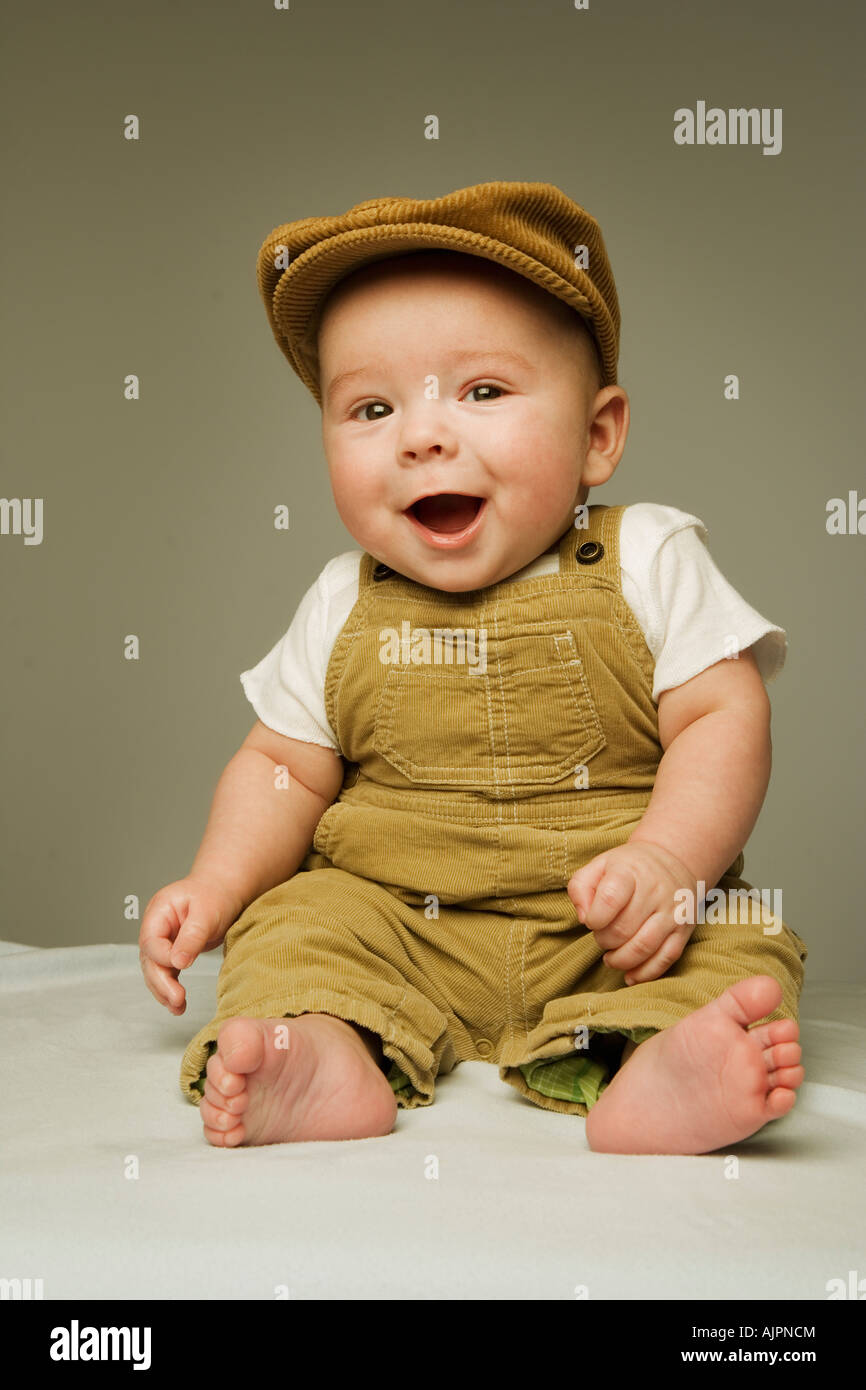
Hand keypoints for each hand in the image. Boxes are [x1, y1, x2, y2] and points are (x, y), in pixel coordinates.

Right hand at [139, 876, 241, 1014]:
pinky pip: (168, 973)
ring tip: (178, 1008)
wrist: (225, 890)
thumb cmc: (216, 894)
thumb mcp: (207, 912)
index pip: (151, 941)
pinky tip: (178, 1004)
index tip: (180, 966)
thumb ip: (191, 936)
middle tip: (176, 999)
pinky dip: (171, 988)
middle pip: (149, 960)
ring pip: (156, 970)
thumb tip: (178, 962)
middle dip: (161, 982)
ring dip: (164, 991)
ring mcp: (163, 941)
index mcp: (159, 912)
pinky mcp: (174, 952)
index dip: (162, 957)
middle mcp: (156, 928)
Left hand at [567, 841, 698, 983]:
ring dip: (621, 960)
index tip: (591, 922)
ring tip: (611, 958)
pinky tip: (630, 976)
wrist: (674, 862)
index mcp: (630, 872)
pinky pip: (666, 958)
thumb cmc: (628, 869)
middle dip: (604, 941)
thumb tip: (584, 918)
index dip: (595, 918)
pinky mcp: (684, 931)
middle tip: (602, 937)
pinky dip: (646, 973)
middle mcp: (655, 891)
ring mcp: (672, 912)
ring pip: (644, 947)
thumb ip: (580, 888)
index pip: (610, 898)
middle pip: (623, 929)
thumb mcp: (599, 866)